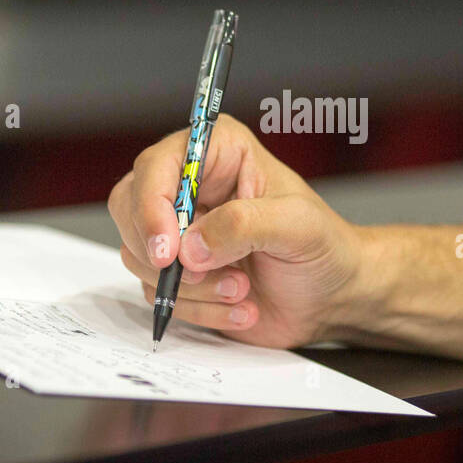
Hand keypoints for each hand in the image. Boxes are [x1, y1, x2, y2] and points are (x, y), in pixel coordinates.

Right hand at [108, 114, 368, 347]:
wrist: (332, 297)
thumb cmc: (325, 248)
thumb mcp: (298, 227)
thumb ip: (245, 225)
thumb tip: (192, 245)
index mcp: (218, 153)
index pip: (159, 166)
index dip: (152, 206)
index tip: (167, 250)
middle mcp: (191, 187)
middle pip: (130, 208)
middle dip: (164, 253)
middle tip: (203, 274)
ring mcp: (181, 232)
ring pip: (141, 256)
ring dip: (191, 286)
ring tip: (242, 289)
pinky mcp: (180, 273)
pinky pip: (161, 293)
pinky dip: (200, 309)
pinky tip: (242, 307)